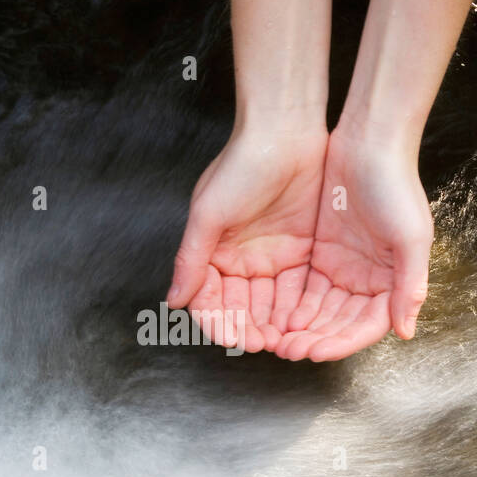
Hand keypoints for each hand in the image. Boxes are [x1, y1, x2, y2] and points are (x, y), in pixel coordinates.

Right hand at [168, 125, 328, 353]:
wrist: (286, 132)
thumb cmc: (240, 164)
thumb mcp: (208, 214)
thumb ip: (191, 260)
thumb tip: (174, 300)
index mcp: (212, 251)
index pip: (208, 298)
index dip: (216, 320)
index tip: (228, 336)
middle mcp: (239, 258)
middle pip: (240, 307)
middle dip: (247, 328)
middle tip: (259, 344)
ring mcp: (271, 257)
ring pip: (268, 304)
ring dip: (271, 324)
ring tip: (280, 340)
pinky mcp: (301, 251)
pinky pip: (296, 289)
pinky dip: (296, 308)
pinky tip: (298, 322)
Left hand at [275, 127, 433, 361]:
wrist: (369, 142)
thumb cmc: (396, 185)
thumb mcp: (411, 238)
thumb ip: (410, 287)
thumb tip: (406, 331)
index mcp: (391, 281)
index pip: (366, 327)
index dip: (341, 343)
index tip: (315, 352)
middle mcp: (367, 279)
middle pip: (338, 323)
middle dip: (314, 339)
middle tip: (287, 350)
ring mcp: (341, 266)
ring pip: (318, 310)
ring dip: (300, 327)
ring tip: (276, 338)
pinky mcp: (320, 251)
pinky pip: (302, 286)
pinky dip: (290, 302)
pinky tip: (273, 313)